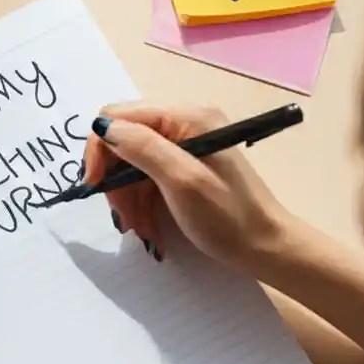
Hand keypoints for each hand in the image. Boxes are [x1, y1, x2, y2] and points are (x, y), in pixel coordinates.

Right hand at [81, 104, 290, 270]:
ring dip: (129, 198)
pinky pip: (149, 175)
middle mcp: (184, 121)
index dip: (100, 149)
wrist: (268, 248)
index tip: (95, 187)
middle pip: (124, 140)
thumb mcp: (182, 182)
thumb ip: (142, 148)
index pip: (119, 116)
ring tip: (141, 231)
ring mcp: (186, 142)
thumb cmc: (229, 218)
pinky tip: (149, 227)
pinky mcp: (187, 164)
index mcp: (186, 117)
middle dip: (116, 181)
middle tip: (124, 219)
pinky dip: (142, 201)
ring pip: (133, 162)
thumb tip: (103, 126)